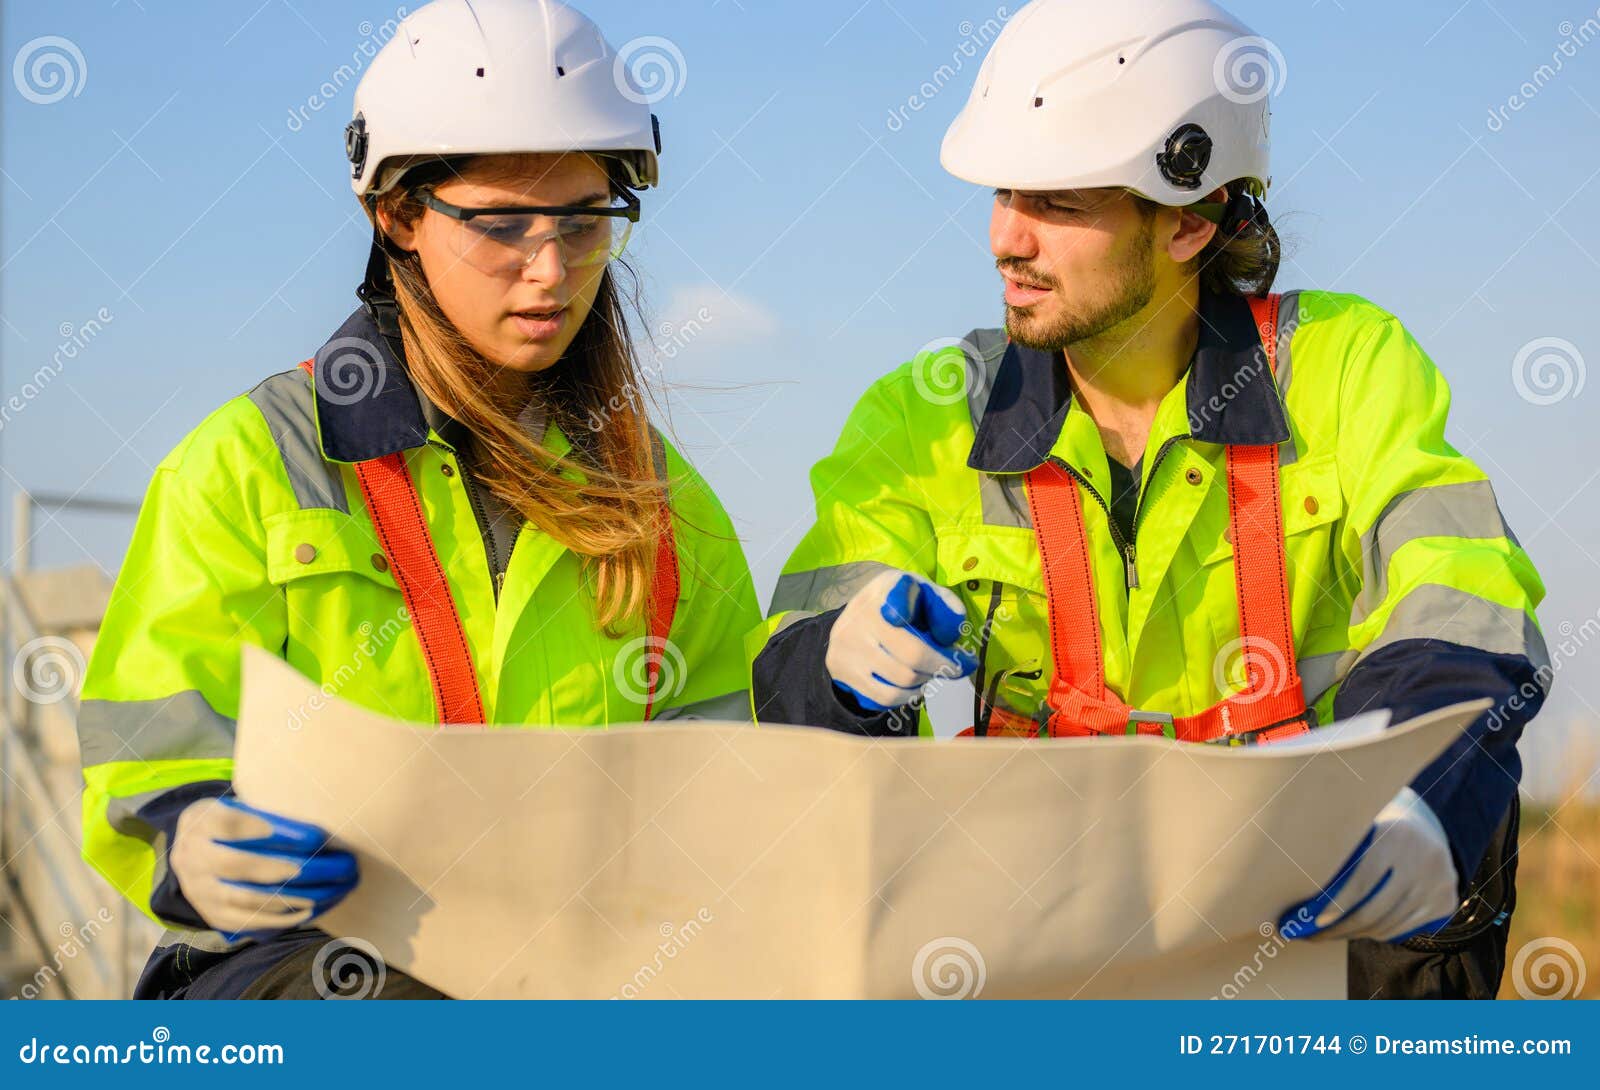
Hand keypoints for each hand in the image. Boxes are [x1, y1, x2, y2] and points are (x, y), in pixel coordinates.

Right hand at [170, 796, 357, 941]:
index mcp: (200, 821)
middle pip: (239, 865)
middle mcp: (191, 857)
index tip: (308, 836)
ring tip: (329, 890)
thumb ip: (267, 809)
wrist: (194, 851)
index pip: (229, 824)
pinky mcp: (212, 915)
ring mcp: (199, 890)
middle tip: (328, 866)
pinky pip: (247, 921)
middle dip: (288, 867)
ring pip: (246, 897)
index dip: (264, 829)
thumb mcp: (239, 804)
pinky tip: (311, 910)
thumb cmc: (233, 821)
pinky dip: (281, 918)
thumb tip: (316, 822)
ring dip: (293, 896)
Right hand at [825, 570, 977, 711]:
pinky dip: (907, 696)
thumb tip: (950, 639)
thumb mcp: (923, 593)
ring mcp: (847, 644)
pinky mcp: (841, 668)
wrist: (855, 618)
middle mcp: (860, 614)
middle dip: (941, 666)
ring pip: (901, 679)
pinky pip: (884, 696)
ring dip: (925, 681)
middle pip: (913, 654)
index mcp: (884, 590)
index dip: (932, 629)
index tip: (962, 657)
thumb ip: (944, 607)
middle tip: (954, 670)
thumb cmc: (900, 605)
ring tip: (931, 674)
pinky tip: (914, 687)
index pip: (904, 607)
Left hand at [1278, 786, 1461, 942]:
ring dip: (1354, 935)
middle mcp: (1422, 858)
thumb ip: (1334, 840)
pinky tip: (1357, 932)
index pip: (1361, 881)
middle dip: (1337, 929)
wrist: (1428, 823)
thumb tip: (1282, 869)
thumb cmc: (1375, 824)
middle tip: (1310, 935)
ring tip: (1326, 935)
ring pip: (1387, 924)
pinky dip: (1378, 934)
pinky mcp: (1446, 899)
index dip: (1335, 906)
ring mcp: (1439, 881)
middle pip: (1373, 910)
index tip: (1311, 921)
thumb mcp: (1359, 822)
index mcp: (1394, 834)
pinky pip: (1404, 928)